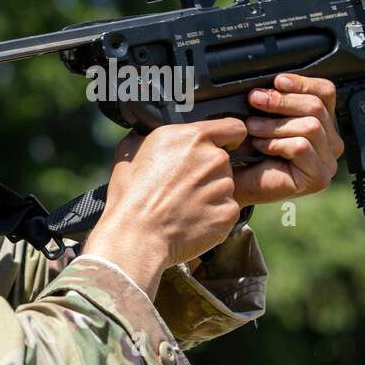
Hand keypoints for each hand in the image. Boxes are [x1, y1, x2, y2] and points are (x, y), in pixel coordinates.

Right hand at [83, 119, 246, 295]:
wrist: (136, 236)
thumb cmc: (130, 195)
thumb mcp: (131, 151)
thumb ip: (152, 136)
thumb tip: (149, 133)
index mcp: (193, 137)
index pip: (234, 128)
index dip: (229, 138)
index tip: (221, 146)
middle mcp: (214, 158)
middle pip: (224, 161)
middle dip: (209, 171)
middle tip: (184, 187)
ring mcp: (223, 187)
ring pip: (225, 187)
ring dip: (210, 194)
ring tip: (183, 207)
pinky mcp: (228, 213)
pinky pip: (226, 211)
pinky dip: (213, 216)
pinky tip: (191, 221)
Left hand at [234, 73, 343, 205]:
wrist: (235, 183)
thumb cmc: (249, 151)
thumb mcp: (267, 116)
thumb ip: (279, 98)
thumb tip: (277, 80)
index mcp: (323, 123)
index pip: (326, 93)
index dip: (302, 83)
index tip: (277, 81)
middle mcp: (331, 143)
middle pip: (317, 107)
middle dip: (282, 101)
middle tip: (255, 100)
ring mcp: (328, 163)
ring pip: (311, 126)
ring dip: (275, 124)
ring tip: (253, 128)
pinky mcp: (318, 178)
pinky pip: (301, 147)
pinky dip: (276, 143)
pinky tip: (261, 147)